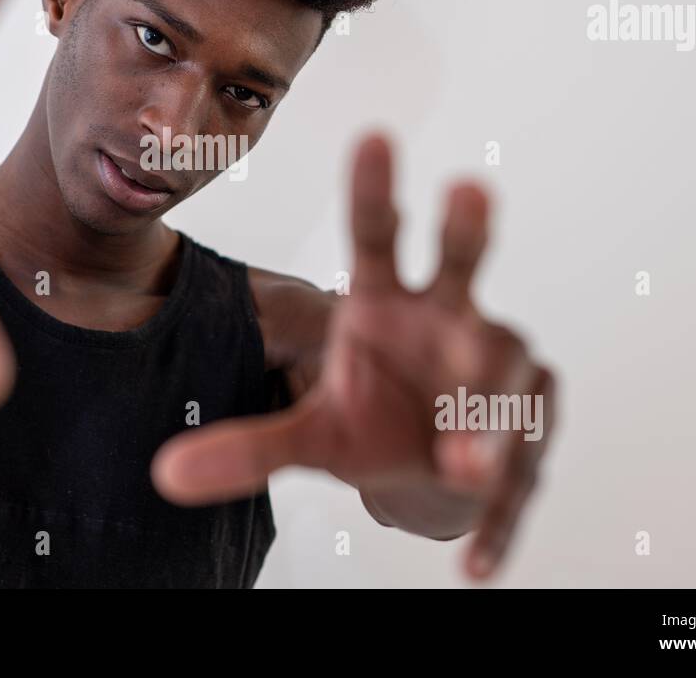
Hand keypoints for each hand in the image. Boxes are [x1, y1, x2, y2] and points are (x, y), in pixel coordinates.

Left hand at [150, 132, 557, 579]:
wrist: (433, 468)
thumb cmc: (374, 421)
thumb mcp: (307, 436)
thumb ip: (245, 449)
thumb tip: (162, 475)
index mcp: (385, 304)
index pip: (375, 238)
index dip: (372, 190)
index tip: (372, 135)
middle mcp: (448, 316)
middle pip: (459, 261)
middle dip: (464, 226)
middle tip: (467, 185)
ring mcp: (497, 362)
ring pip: (498, 376)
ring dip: (484, 417)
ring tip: (460, 462)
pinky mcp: (532, 419)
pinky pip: (518, 467)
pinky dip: (496, 514)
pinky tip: (474, 561)